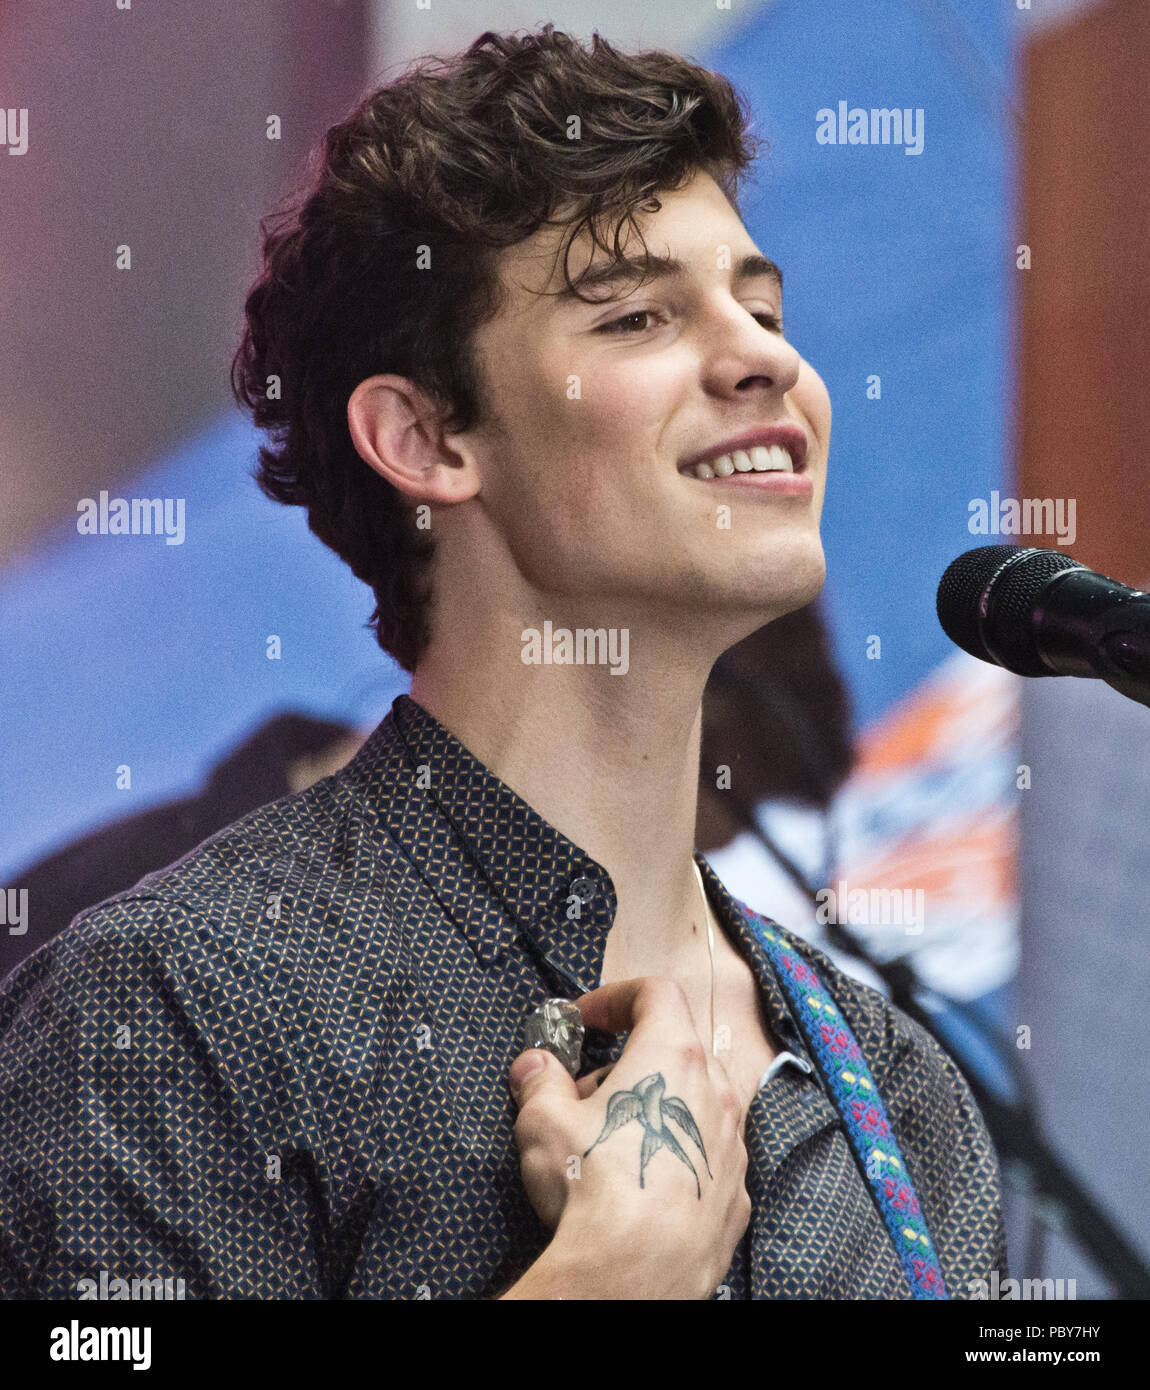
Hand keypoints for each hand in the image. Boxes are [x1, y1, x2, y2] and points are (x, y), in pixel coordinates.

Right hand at [507, 977, 751, 1299]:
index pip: (656, 993)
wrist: (634, 1273)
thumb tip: (533, 1065)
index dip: (616, 997)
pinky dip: (676, 1154)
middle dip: (628, 1062)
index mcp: (673, 1056)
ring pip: (697, 1103)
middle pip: (678, 1049)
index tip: (585, 1019)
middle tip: (584, 1093)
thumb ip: (540, 1081)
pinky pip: (706, 1155)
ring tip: (611, 1141)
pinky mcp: (736, 1195)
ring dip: (656, 1108)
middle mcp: (715, 1093)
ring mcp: (732, 1146)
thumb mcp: (543, 1121)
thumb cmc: (593, 1186)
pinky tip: (641, 1183)